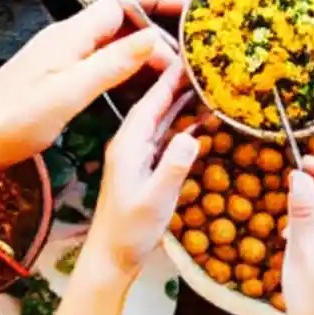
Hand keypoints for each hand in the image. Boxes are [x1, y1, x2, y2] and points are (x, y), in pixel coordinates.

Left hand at [0, 0, 182, 168]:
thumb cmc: (18, 117)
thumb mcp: (72, 90)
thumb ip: (113, 63)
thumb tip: (154, 37)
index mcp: (72, 34)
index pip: (123, 2)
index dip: (157, 0)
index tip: (189, 8)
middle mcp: (69, 37)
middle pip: (122, 21)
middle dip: (157, 30)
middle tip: (189, 54)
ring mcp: (63, 55)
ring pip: (113, 42)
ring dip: (144, 51)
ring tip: (175, 69)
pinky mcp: (58, 74)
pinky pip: (101, 60)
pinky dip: (126, 67)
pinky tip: (140, 84)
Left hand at [86, 63, 196, 277]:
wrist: (110, 257)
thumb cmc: (130, 230)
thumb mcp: (155, 199)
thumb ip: (173, 167)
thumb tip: (191, 135)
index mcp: (128, 144)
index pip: (150, 102)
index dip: (168, 78)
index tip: (188, 57)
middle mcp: (129, 143)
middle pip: (154, 103)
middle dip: (176, 81)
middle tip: (202, 63)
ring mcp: (134, 154)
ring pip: (159, 118)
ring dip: (179, 100)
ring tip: (203, 82)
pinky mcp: (140, 166)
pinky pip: (161, 135)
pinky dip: (179, 122)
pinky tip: (195, 118)